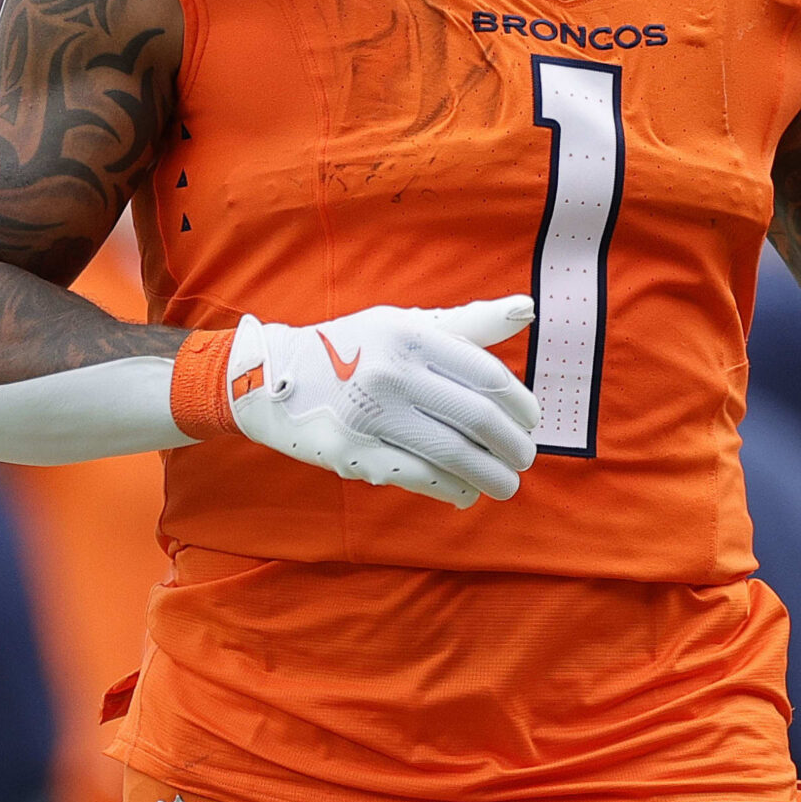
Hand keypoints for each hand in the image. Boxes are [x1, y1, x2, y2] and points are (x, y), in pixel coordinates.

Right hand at [232, 296, 538, 506]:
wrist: (269, 376)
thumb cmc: (354, 347)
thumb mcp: (404, 324)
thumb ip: (467, 323)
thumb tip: (527, 309)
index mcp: (410, 336)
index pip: (487, 375)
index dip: (520, 404)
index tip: (531, 421)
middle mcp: (392, 373)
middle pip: (478, 418)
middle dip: (513, 445)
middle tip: (524, 458)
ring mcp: (371, 417)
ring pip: (454, 455)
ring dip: (492, 476)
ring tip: (506, 483)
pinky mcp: (352, 455)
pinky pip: (420, 479)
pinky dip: (453, 490)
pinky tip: (467, 492)